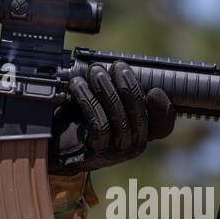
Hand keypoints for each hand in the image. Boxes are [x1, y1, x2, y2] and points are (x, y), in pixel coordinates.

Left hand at [49, 62, 175, 174]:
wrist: (55, 146)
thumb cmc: (82, 120)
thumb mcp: (104, 106)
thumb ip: (118, 93)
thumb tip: (122, 67)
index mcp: (141, 135)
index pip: (162, 127)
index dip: (163, 109)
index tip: (155, 89)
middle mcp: (132, 146)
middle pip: (139, 116)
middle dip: (129, 86)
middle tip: (118, 66)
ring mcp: (115, 152)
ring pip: (119, 118)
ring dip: (106, 89)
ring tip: (95, 71)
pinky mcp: (95, 152)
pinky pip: (98, 124)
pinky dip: (88, 100)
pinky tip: (78, 85)